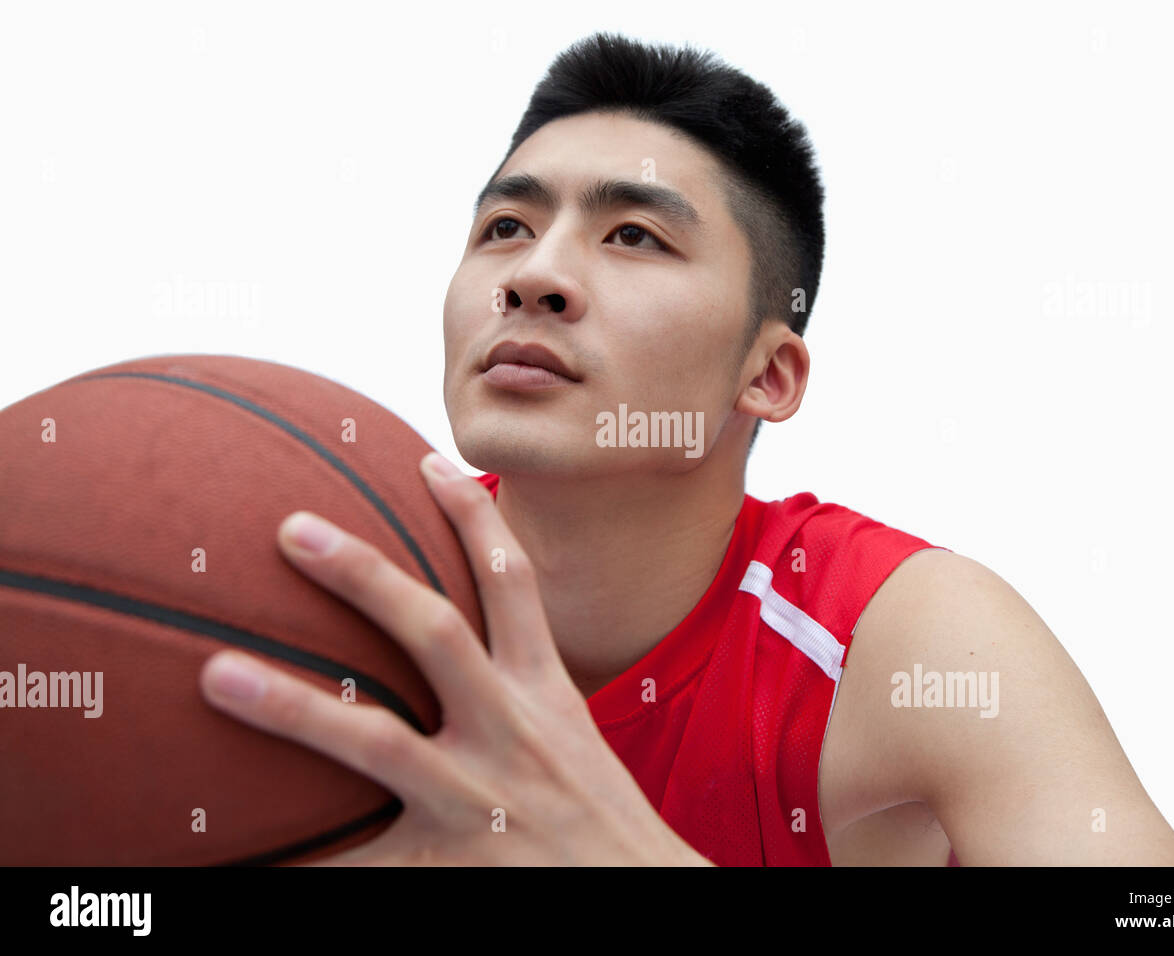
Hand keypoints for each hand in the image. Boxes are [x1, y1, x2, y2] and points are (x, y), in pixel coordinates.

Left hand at [198, 451, 711, 865]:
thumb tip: (470, 650)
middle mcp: (511, 731)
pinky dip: (295, 860)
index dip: (473, 516)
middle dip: (366, 576)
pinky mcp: (445, 867)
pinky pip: (354, 864)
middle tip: (293, 529)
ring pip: (377, 741)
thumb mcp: (578, 739)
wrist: (642, 898)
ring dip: (294, 706)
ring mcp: (475, 798)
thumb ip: (529, 693)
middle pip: (435, 633)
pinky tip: (229, 852)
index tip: (429, 460)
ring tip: (217, 675)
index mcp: (547, 693)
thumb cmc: (604, 819)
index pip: (513, 583)